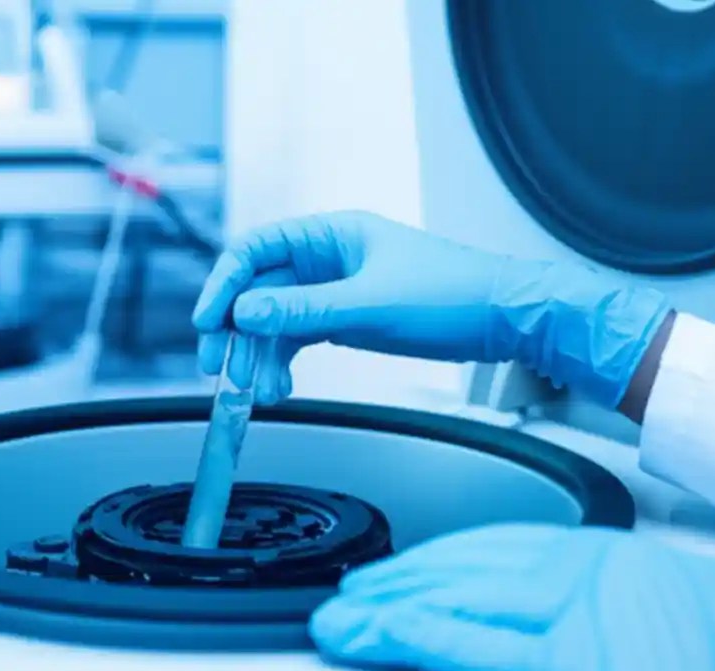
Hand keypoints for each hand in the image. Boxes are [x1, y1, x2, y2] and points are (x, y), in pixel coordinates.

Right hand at [191, 211, 670, 405]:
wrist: (507, 319)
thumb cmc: (452, 296)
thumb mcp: (369, 305)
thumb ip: (303, 311)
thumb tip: (245, 313)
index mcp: (331, 234)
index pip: (255, 251)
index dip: (224, 286)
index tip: (207, 323)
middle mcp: (327, 257)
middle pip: (259, 288)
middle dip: (235, 329)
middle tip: (218, 367)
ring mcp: (336, 289)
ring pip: (276, 319)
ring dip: (260, 355)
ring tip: (258, 391)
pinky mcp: (348, 318)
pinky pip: (299, 337)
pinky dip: (284, 362)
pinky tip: (280, 388)